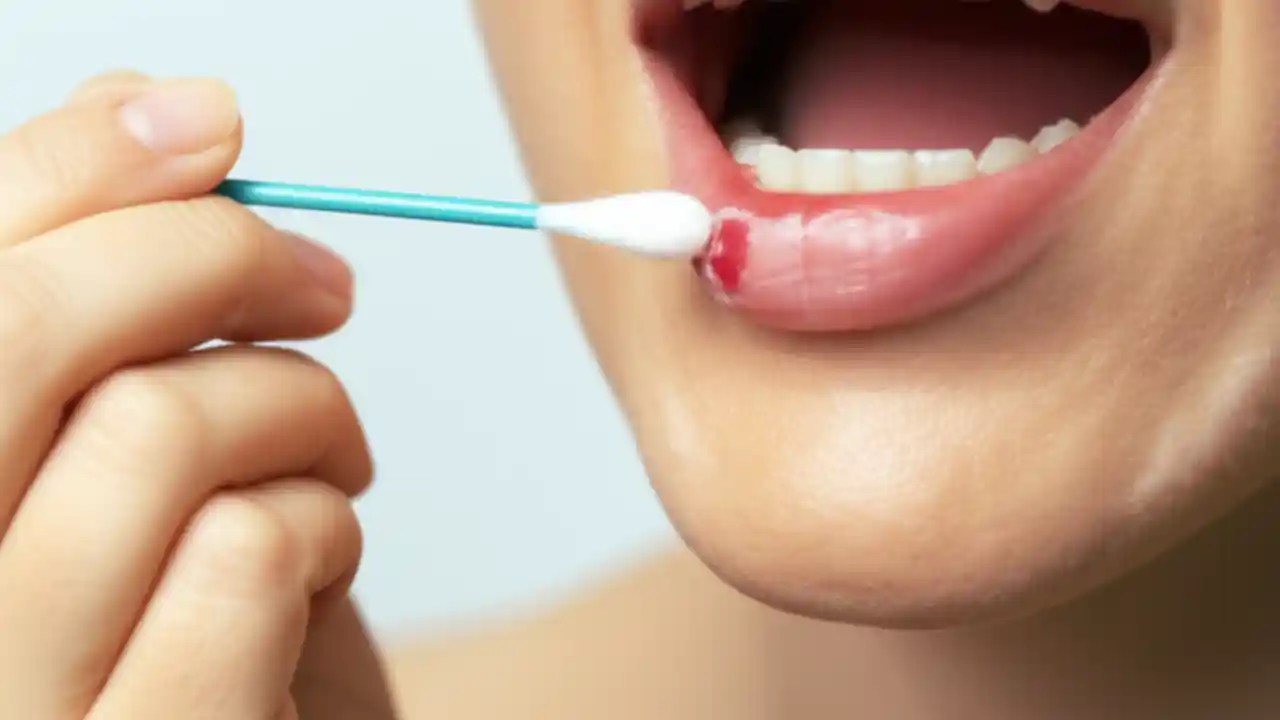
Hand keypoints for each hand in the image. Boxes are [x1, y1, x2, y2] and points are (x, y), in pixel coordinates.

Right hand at [0, 72, 394, 718]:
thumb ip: (106, 297)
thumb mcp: (138, 452)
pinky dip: (325, 525)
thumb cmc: (208, 619)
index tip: (209, 122)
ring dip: (301, 413)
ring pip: (158, 424)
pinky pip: (246, 554)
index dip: (76, 166)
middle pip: (24, 331)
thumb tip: (144, 103)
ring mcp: (9, 697)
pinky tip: (324, 564)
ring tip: (331, 458)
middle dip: (211, 255)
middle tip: (321, 281)